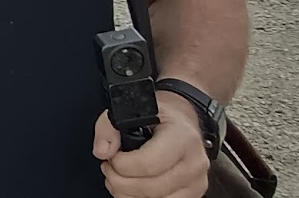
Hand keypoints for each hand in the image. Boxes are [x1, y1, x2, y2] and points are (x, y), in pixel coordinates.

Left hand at [92, 92, 209, 197]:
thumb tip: (102, 151)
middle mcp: (194, 161)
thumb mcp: (131, 109)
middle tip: (109, 168)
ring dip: (128, 193)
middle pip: (150, 188)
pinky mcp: (193, 193)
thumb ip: (109, 127)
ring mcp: (196, 181)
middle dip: (120, 181)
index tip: (112, 157)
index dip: (121, 165)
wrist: (182, 123)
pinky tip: (131, 186)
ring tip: (119, 176)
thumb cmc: (158, 117)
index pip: (147, 164)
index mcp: (182, 137)